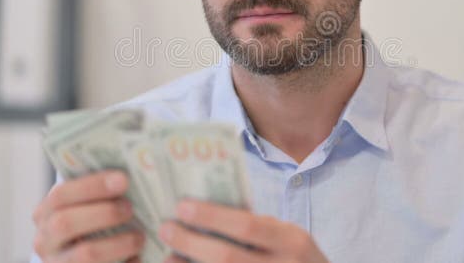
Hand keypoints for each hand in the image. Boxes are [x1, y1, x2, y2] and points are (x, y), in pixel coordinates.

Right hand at [32, 170, 145, 262]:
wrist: (87, 259)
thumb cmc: (93, 222)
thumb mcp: (88, 206)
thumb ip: (100, 192)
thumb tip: (128, 177)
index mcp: (46, 213)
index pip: (61, 194)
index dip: (93, 186)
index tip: (123, 179)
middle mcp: (44, 240)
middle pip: (66, 223)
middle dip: (104, 213)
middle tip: (130, 208)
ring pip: (85, 254)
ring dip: (118, 243)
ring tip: (139, 237)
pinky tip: (137, 258)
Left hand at [158, 200, 328, 262]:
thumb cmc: (297, 261)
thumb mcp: (288, 239)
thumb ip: (258, 228)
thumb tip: (206, 212)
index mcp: (292, 242)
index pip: (247, 226)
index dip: (212, 217)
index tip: (182, 206)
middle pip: (227, 258)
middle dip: (191, 243)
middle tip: (166, 228)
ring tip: (168, 257)